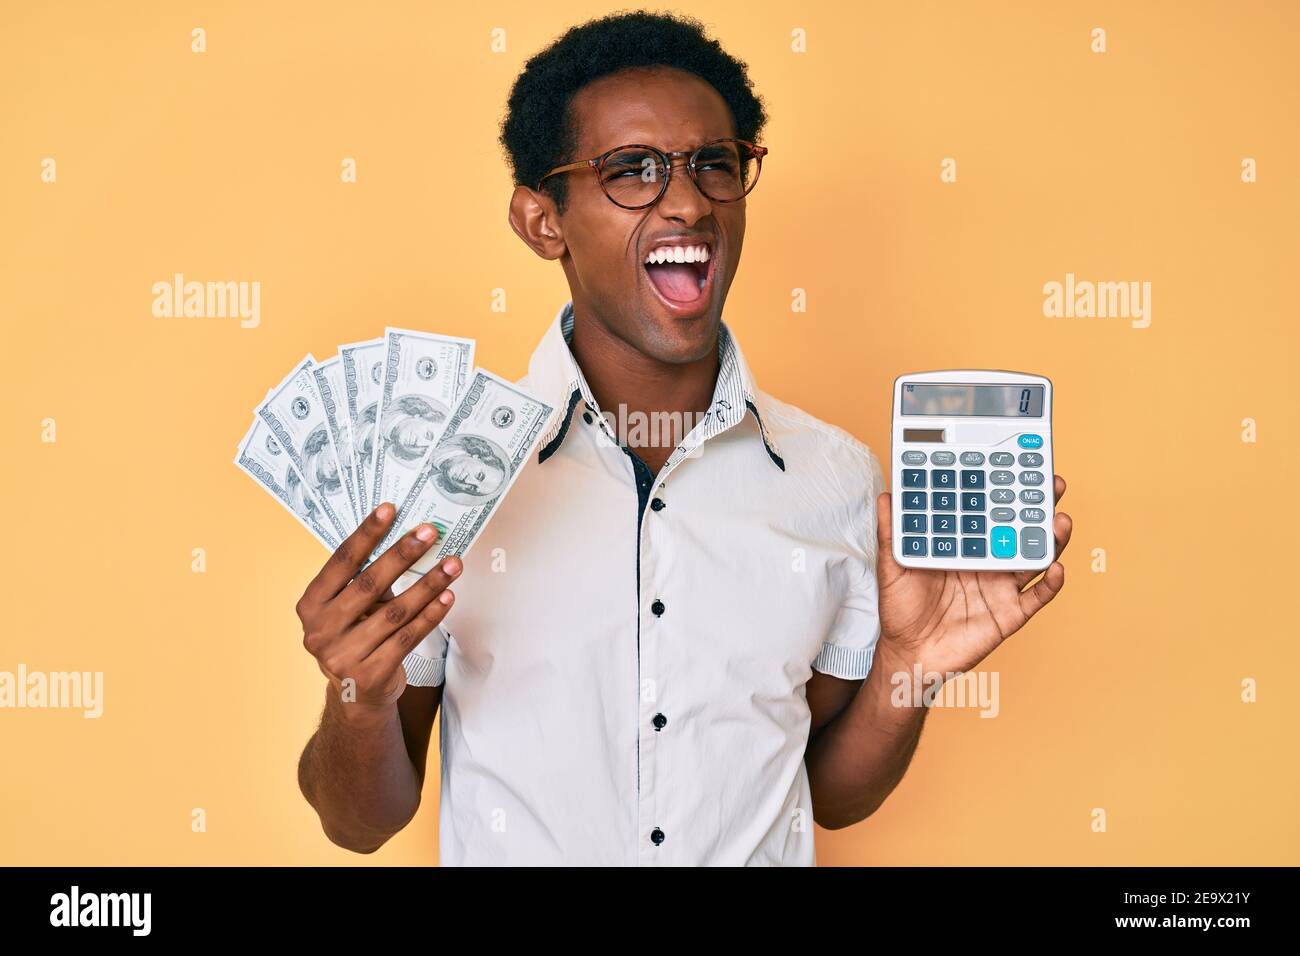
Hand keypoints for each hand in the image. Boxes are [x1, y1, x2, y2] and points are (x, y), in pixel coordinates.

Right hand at [296, 502, 460, 714]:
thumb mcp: (350, 608)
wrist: (355, 696)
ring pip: (394, 612)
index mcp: (311, 604)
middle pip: (369, 584)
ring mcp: (342, 656)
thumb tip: (408, 538)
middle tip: (429, 532)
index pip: (341, 561)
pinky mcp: (369, 675)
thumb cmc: (357, 637)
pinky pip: (408, 638)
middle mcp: (320, 630)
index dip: (366, 534)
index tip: (390, 509)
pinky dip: (430, 615)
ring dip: (428, 585)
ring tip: (452, 565)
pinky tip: (448, 597)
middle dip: (403, 554)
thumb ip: (367, 579)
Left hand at [874, 475, 1071, 675]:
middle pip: (1019, 528)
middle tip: (1051, 483)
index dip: (1003, 491)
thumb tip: (887, 496)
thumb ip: (893, 533)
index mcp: (964, 546)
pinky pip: (1037, 597)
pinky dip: (1050, 584)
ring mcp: (1002, 587)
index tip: (1016, 466)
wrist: (909, 654)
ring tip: (1059, 520)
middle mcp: (988, 562)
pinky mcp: (1011, 614)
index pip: (988, 513)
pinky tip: (1055, 568)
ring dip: (1051, 538)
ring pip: (1034, 557)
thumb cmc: (902, 610)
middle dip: (1038, 505)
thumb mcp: (893, 567)